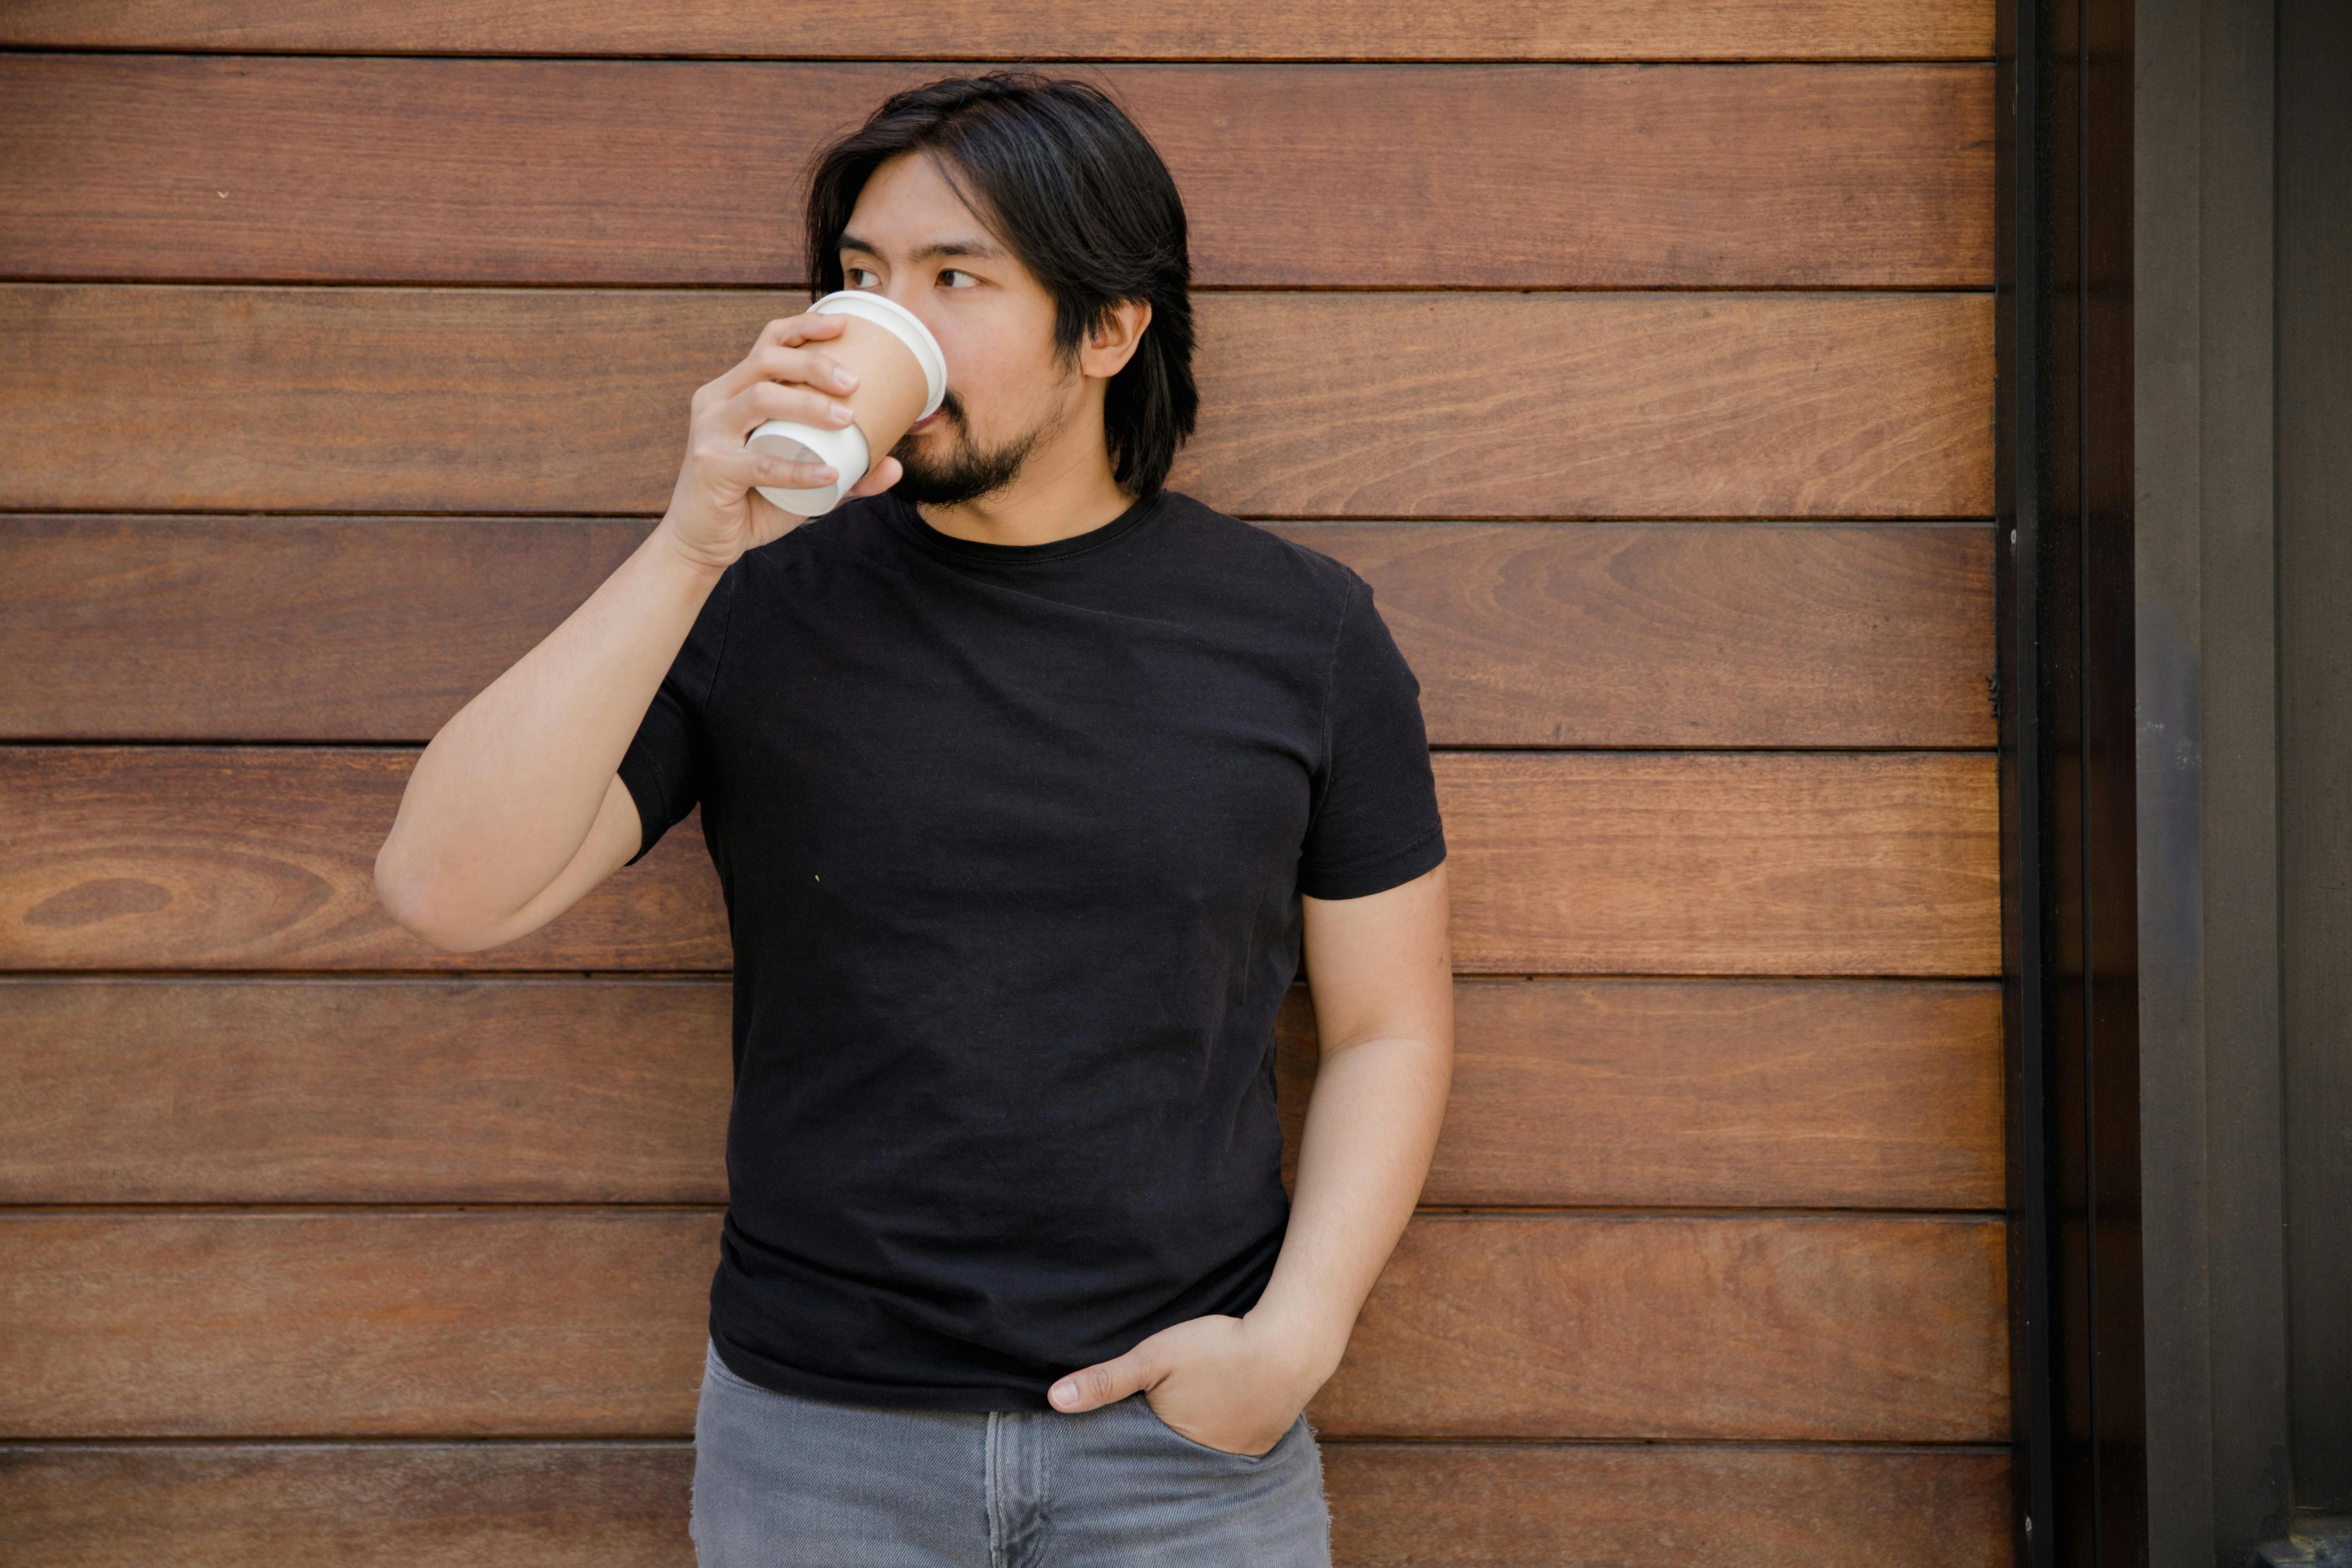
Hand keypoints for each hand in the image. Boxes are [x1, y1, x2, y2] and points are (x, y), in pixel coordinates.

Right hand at [657, 311, 905, 572]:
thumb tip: (895, 467)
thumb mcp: (803, 481)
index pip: (768, 342)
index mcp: (735, 390)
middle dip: (814, 363)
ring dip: (808, 404)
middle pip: (766, 361)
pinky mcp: (710, 466)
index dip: (803, 326)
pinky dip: (799, 469)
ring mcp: (710, 431)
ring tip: (846, 418)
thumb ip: (847, 473)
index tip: (843, 325)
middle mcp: (717, 400)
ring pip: (761, 398)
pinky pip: (760, 464)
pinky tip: (830, 475)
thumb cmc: (753, 501)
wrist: (703, 542)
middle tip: (853, 382)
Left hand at [1047, 1313, 1333, 1457]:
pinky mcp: (1264, 1441)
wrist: (1290, 1344)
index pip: (1142, 1448)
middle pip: (1174, 1449)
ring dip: (1198, 1429)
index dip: (1134, 1431)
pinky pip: (1234, 1440)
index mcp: (1174, 1444)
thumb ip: (1106, 1380)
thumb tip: (1054, 1399)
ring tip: (1195, 1402)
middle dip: (1164, 1434)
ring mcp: (1239, 1453)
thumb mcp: (1153, 1356)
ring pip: (1205, 1445)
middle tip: (1167, 1402)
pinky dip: (1226, 1426)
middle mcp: (1207, 1460)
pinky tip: (1224, 1403)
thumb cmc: (1217, 1347)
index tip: (1132, 1413)